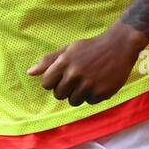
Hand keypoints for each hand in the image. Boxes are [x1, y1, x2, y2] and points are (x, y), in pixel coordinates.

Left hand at [28, 23, 148, 105]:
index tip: (62, 77)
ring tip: (88, 81)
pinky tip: (100, 82)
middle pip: (59, 95)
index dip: (53, 82)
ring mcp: (89, 84)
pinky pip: (90, 102)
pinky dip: (94, 95)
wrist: (119, 46)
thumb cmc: (91, 48)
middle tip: (77, 79)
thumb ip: (49, 61)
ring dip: (79, 94)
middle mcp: (75, 74)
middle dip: (66, 89)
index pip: (46, 84)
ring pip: (74, 101)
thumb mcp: (69, 50)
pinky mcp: (102, 92)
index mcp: (64, 62)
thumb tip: (29, 73)